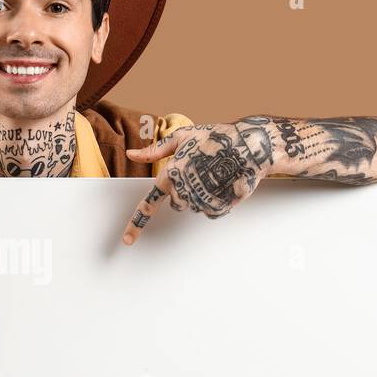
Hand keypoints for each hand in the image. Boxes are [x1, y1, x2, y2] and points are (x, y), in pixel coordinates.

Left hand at [122, 124, 262, 244]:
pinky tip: (224, 184)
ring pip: (195, 207)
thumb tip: (131, 154)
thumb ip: (155, 150)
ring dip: (203, 195)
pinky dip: (217, 202)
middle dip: (185, 191)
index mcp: (171, 175)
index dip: (137, 223)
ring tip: (215, 174)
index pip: (149, 204)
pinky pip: (212, 212)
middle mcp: (184, 190)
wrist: (249, 144)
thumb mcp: (182, 136)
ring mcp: (202, 201)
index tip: (127, 240)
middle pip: (177, 204)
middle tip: (200, 172)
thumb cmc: (216, 137)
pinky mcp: (219, 206)